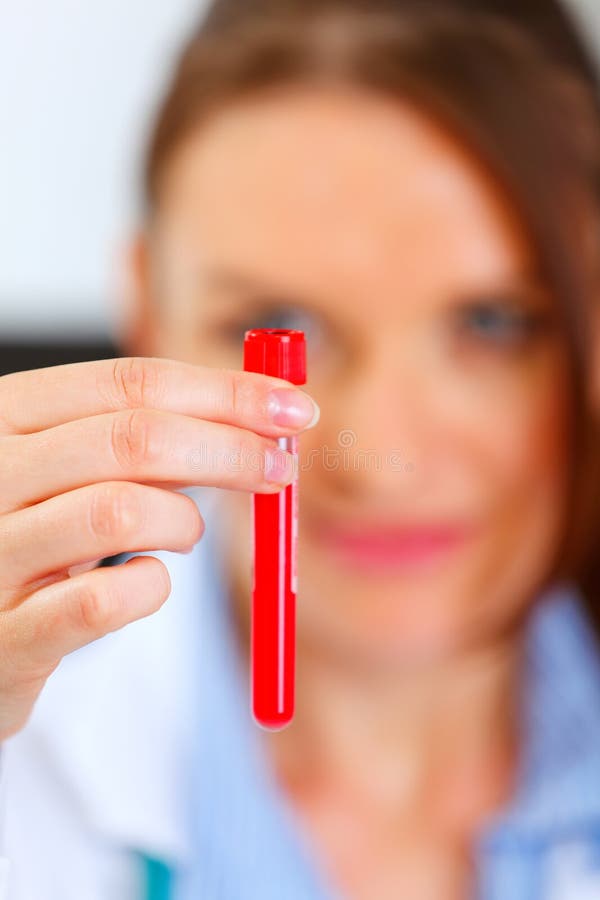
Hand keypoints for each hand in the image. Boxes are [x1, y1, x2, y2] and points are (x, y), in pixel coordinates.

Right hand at [0, 356, 317, 738]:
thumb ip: (149, 440)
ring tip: (188, 533)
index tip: (292, 408)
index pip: (131, 382)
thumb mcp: (72, 470)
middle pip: (136, 438)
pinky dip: (150, 588)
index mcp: (7, 416)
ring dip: (184, 522)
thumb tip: (260, 416)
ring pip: (121, 512)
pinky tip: (149, 583)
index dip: (225, 393)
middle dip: (231, 450)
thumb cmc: (36, 537)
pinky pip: (101, 602)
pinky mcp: (6, 636)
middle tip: (281, 470)